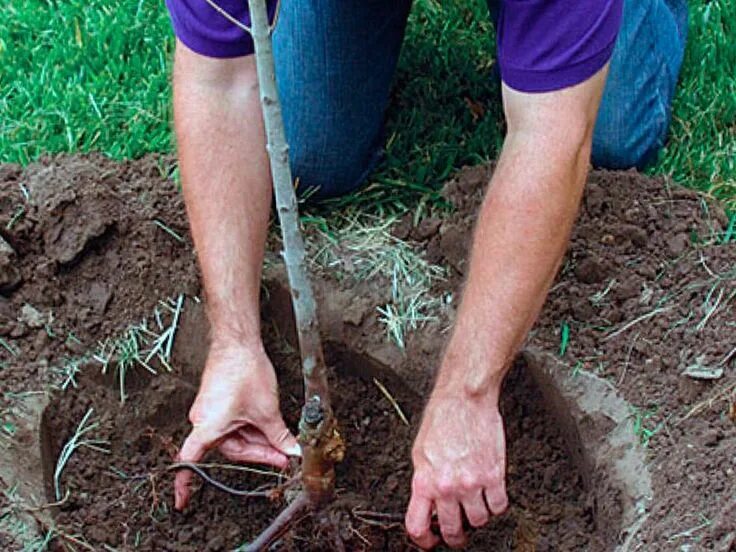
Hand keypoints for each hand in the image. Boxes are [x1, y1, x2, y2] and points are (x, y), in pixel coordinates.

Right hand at [174, 340, 299, 509]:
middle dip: (259, 454)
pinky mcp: (218, 402)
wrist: (238, 342)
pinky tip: (271, 427)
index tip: (182, 503)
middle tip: (284, 458)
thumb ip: (278, 436)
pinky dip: (253, 427)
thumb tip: (290, 452)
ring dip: (259, 440)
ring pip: (236, 436)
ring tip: (284, 441)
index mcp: (207, 427)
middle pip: (231, 450)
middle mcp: (203, 421)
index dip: (186, 484)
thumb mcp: (267, 410)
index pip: (190, 462)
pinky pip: (235, 424)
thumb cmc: (244, 372)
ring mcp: (210, 411)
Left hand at [406, 391, 507, 548]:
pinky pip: (499, 506)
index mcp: (424, 481)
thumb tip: (428, 504)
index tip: (430, 542)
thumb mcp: (420, 452)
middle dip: (455, 534)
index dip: (423, 541)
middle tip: (459, 529)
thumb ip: (424, 481)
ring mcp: (472, 484)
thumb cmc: (442, 418)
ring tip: (476, 502)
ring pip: (479, 522)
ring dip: (478, 516)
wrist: (464, 399)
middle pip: (452, 531)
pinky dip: (497, 504)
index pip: (417, 526)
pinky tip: (491, 493)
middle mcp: (447, 487)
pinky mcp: (494, 476)